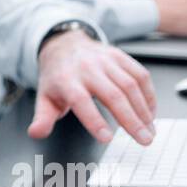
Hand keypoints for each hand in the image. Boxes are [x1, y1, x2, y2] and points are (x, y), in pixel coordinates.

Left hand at [30, 31, 156, 144]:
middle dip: (131, 120)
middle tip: (143, 140)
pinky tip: (150, 113)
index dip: (94, 120)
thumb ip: (42, 118)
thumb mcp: (44, 98)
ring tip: (149, 130)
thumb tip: (36, 133)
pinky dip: (149, 94)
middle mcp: (87, 68)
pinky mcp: (120, 56)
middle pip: (113, 95)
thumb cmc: (57, 77)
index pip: (81, 101)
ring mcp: (105, 60)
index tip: (106, 138)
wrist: (65, 46)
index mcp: (66, 80)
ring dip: (143, 110)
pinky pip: (140, 74)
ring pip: (130, 85)